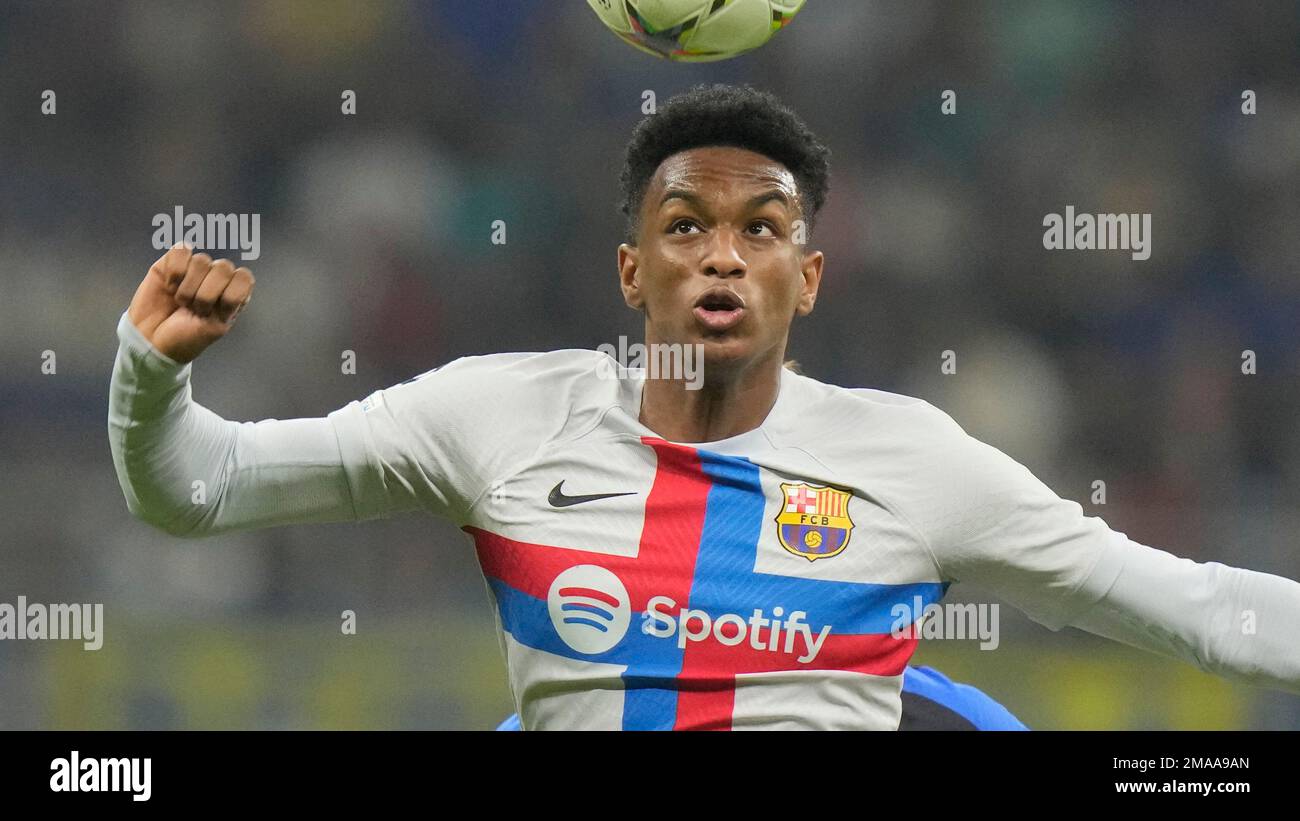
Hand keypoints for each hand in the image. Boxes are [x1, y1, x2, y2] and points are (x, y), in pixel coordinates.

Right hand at [127, 243, 254, 363]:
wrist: (150, 340)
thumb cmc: (185, 338)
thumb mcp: (214, 329)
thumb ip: (230, 304)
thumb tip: (239, 274)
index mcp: (233, 295)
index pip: (244, 278)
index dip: (230, 295)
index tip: (217, 313)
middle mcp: (217, 279)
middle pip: (224, 267)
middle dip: (206, 294)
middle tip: (194, 309)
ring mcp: (195, 268)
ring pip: (202, 260)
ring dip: (188, 287)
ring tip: (181, 301)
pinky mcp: (172, 262)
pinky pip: (180, 250)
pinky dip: (174, 271)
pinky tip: (169, 286)